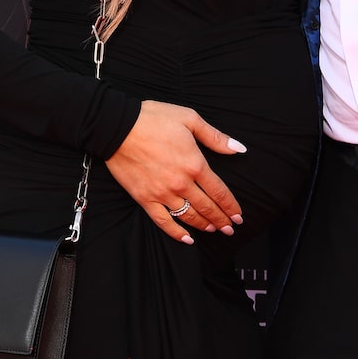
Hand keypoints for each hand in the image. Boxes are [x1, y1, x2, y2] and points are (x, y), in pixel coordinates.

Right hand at [105, 100, 245, 243]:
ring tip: (212, 230)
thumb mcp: (190, 119)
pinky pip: (163, 221)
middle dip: (221, 220)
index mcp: (195, 164)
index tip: (239, 216)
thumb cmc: (154, 119)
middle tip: (230, 229)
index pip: (219, 191)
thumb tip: (239, 148)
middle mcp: (181, 183)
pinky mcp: (144, 198)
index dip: (231, 206)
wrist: (117, 127)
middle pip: (206, 207)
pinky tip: (187, 239)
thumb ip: (215, 137)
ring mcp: (162, 193)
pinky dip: (176, 232)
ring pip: (188, 216)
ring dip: (203, 225)